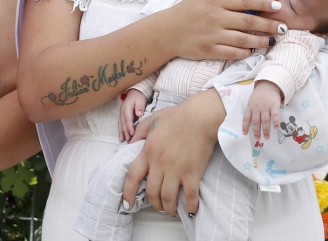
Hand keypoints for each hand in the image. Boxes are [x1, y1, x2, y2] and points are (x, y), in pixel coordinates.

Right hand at [119, 89, 147, 142]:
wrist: (135, 92)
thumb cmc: (138, 97)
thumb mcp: (140, 100)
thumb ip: (140, 107)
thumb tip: (139, 114)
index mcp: (127, 108)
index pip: (128, 119)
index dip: (129, 127)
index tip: (132, 133)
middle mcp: (122, 111)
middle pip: (123, 123)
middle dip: (125, 132)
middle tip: (128, 139)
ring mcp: (121, 114)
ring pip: (121, 124)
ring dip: (121, 132)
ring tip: (122, 140)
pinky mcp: (122, 115)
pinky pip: (121, 124)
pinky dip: (120, 130)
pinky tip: (121, 136)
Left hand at [122, 89, 223, 216]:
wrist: (200, 116)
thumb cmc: (178, 116)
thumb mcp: (153, 120)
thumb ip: (140, 131)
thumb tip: (131, 141)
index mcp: (148, 151)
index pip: (133, 176)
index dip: (128, 193)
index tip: (127, 204)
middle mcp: (160, 163)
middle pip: (151, 192)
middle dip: (154, 203)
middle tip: (159, 206)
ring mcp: (176, 170)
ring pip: (167, 198)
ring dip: (168, 208)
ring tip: (171, 210)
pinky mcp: (193, 173)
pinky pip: (189, 196)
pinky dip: (190, 207)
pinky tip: (191, 211)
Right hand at [157, 0, 285, 62]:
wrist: (167, 32)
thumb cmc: (187, 10)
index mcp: (216, 1)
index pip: (246, 1)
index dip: (264, 3)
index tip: (278, 6)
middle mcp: (217, 18)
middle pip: (249, 22)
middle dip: (269, 25)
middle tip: (283, 27)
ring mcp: (214, 36)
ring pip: (244, 39)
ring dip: (262, 41)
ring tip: (274, 40)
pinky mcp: (210, 51)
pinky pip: (233, 53)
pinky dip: (246, 52)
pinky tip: (254, 50)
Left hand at [242, 81, 281, 139]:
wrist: (268, 84)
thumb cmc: (259, 94)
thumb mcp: (252, 100)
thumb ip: (251, 110)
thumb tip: (249, 122)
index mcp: (250, 106)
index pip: (246, 118)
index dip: (245, 126)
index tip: (245, 134)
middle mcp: (257, 108)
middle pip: (256, 121)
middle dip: (256, 131)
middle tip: (258, 139)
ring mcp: (266, 106)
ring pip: (265, 120)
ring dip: (266, 130)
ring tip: (267, 137)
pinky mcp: (274, 105)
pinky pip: (275, 115)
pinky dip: (276, 122)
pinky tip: (277, 128)